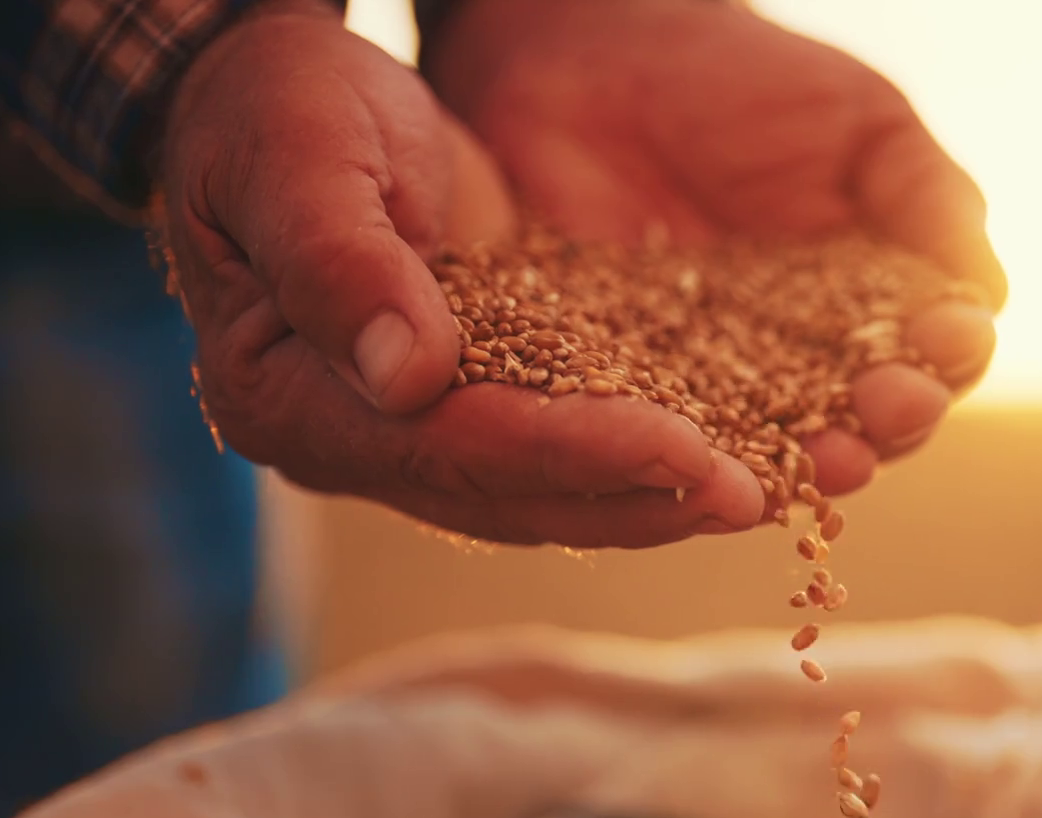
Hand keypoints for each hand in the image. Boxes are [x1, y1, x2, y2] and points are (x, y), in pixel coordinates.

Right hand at [161, 0, 762, 547]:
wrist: (278, 96)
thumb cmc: (272, 109)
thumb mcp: (293, 154)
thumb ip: (338, 258)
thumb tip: (407, 376)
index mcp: (289, 396)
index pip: (449, 443)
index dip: (569, 450)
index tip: (681, 447)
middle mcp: (356, 441)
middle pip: (512, 493)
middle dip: (638, 496)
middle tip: (752, 497)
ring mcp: (415, 435)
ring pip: (551, 494)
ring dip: (660, 497)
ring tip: (769, 491)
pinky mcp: (475, 405)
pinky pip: (569, 450)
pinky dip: (651, 455)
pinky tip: (736, 449)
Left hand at [425, 0, 1007, 496]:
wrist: (603, 62)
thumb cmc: (750, 83)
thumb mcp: (861, 123)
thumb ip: (931, 197)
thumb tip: (989, 290)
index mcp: (886, 304)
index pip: (939, 353)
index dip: (953, 355)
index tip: (952, 335)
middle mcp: (817, 361)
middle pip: (877, 420)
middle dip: (896, 419)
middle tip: (893, 402)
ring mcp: (729, 384)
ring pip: (788, 449)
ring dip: (815, 463)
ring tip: (829, 462)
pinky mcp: (641, 392)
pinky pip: (678, 438)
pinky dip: (703, 459)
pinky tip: (718, 457)